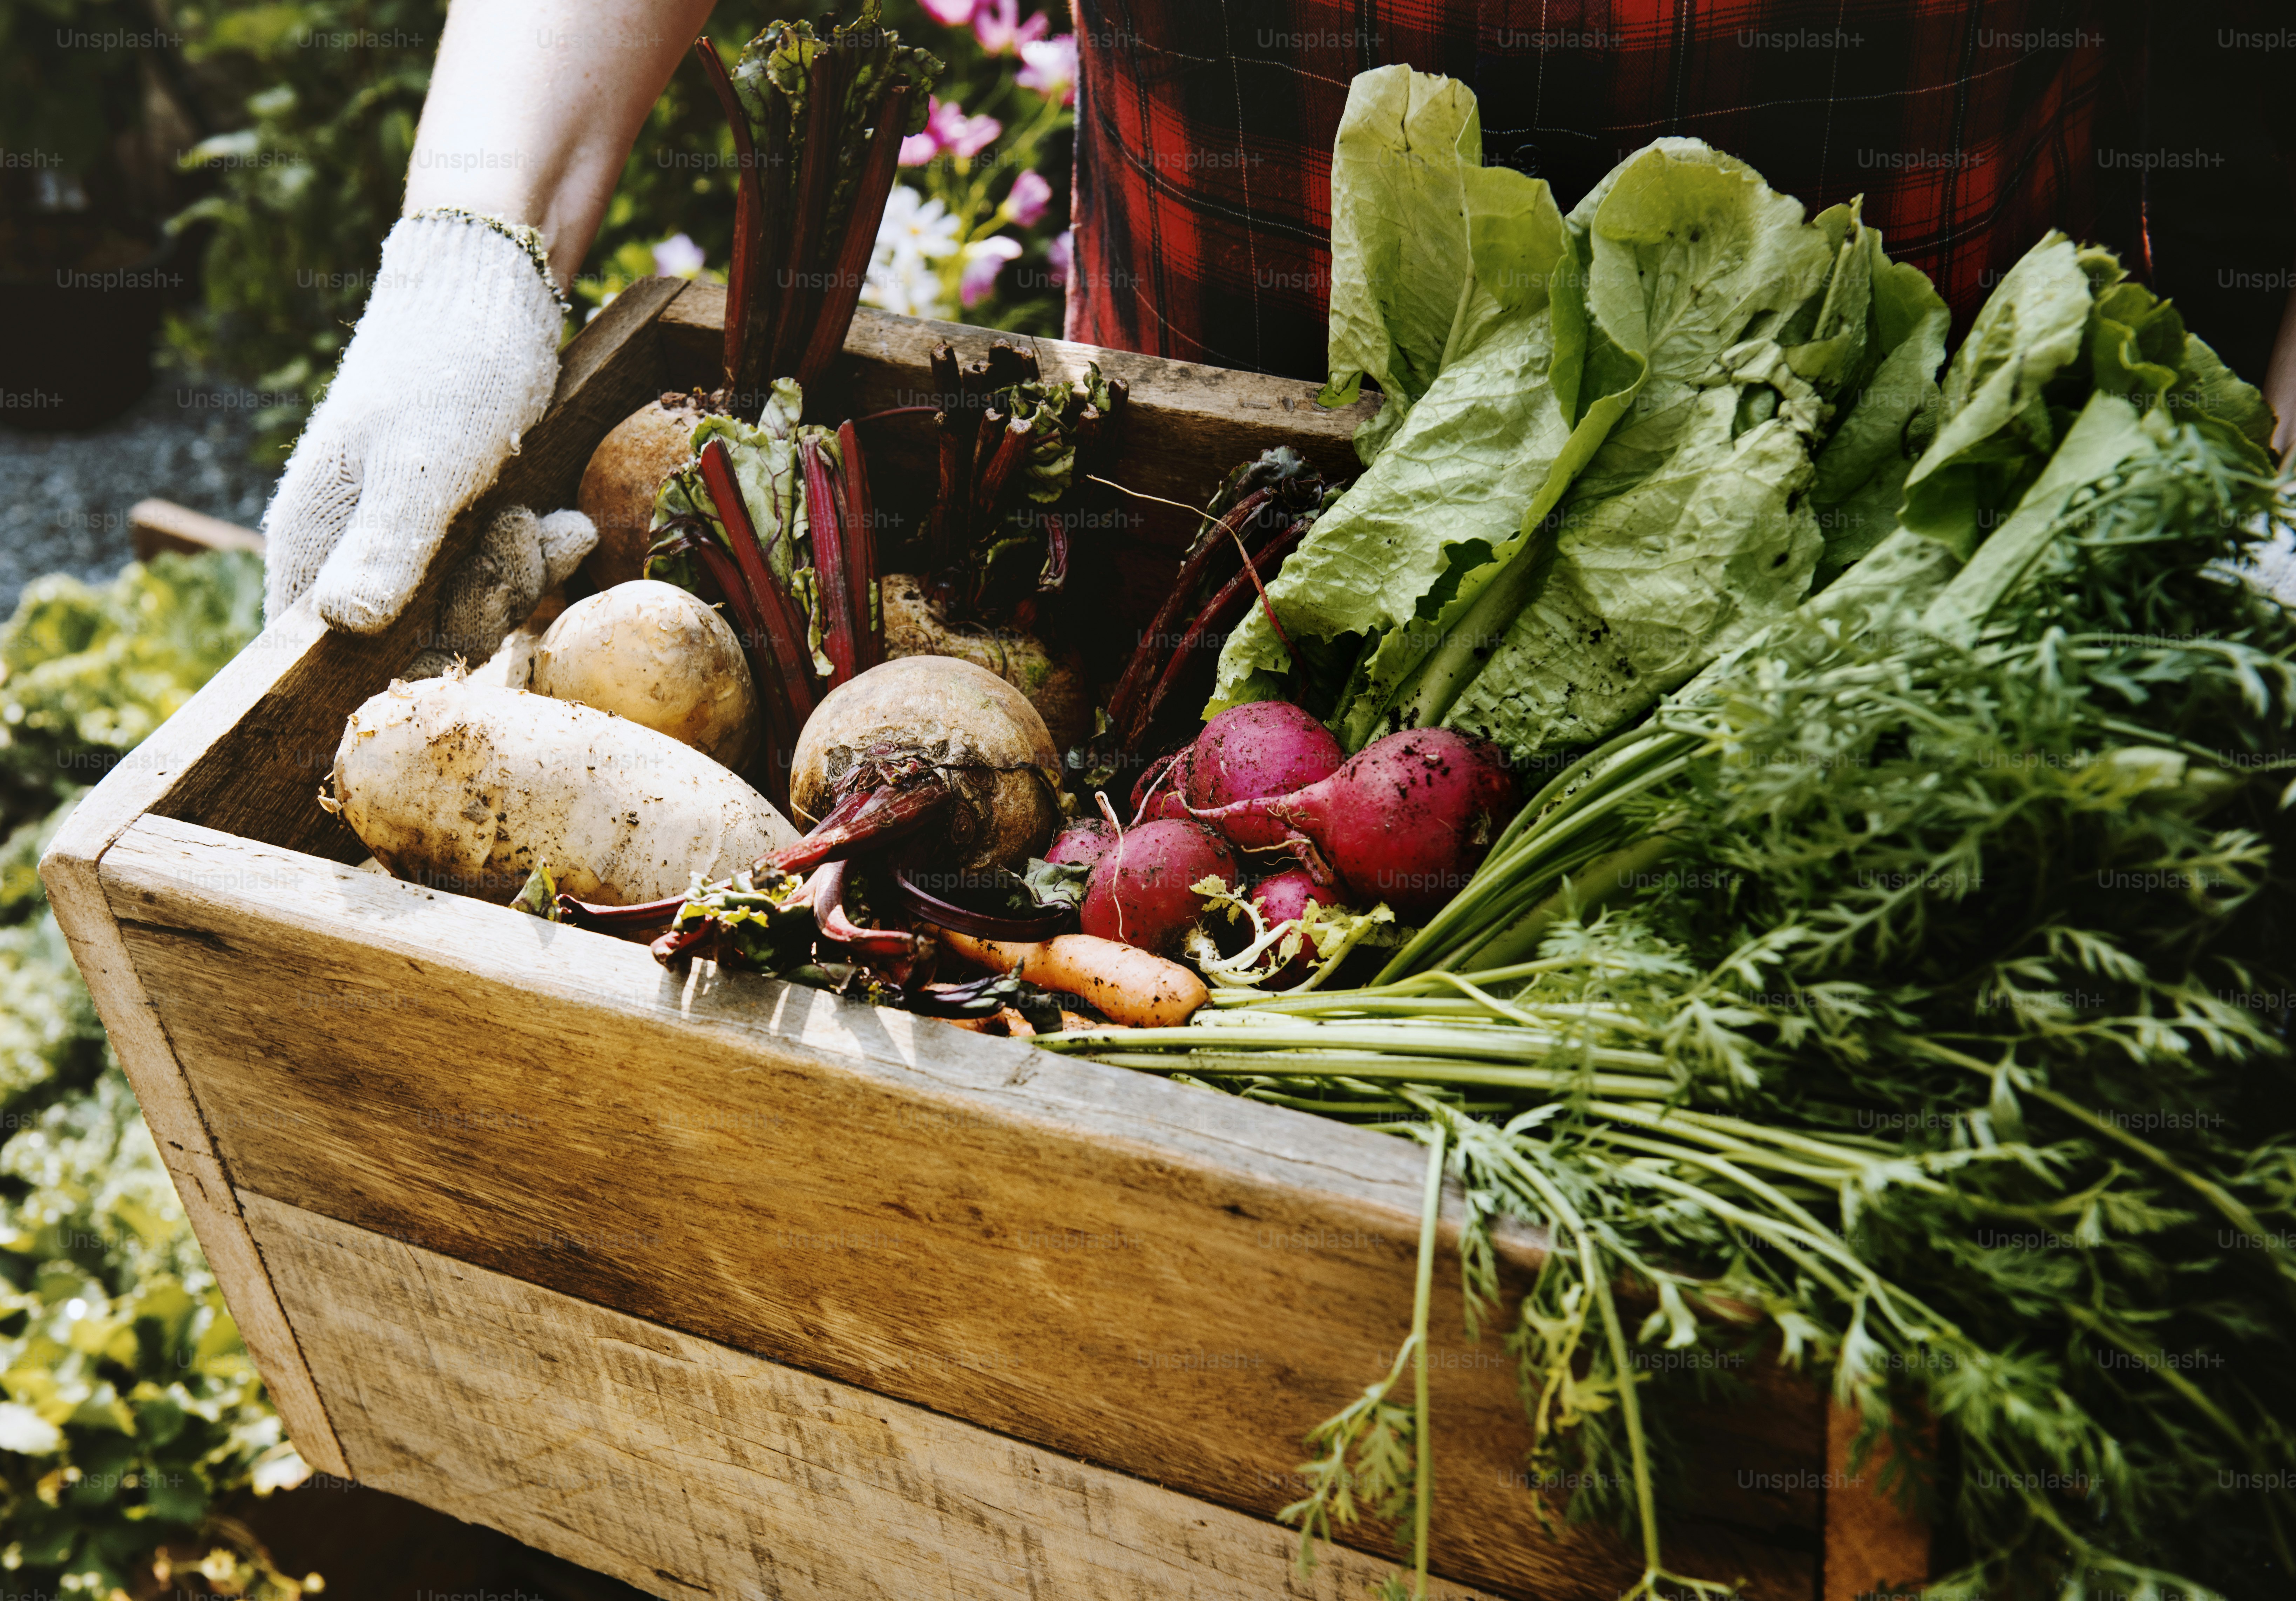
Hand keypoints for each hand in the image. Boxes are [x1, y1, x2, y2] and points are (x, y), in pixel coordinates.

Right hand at [262, 212, 594, 664]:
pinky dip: (539, 554)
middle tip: (511, 529)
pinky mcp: (459, 533)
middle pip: (413, 649)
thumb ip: (386, 547)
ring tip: (538, 516)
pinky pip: (502, 578)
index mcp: (314, 547)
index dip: (396, 665)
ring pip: (468, 616)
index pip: (323, 662)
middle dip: (482, 605)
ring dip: (520, 574)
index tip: (454, 620)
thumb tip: (342, 623)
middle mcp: (350, 557)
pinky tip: (567, 522)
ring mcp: (408, 547)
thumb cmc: (448, 371)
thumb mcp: (423, 463)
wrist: (491, 300)